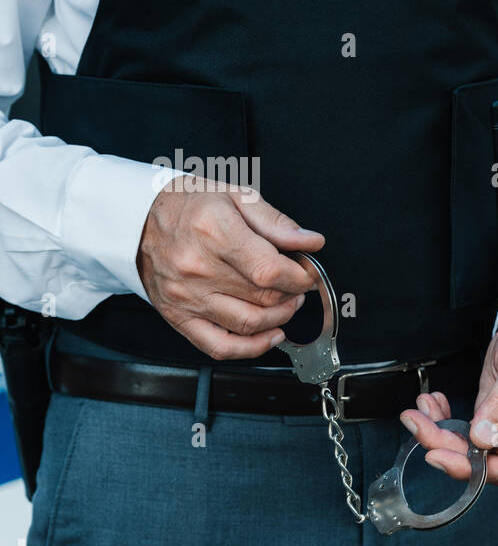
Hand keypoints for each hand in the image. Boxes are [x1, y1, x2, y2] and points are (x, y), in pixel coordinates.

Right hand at [137, 177, 325, 358]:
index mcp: (213, 232)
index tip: (308, 273)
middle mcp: (196, 267)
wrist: (137, 219)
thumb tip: (311, 242)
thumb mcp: (236, 197)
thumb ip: (277, 223)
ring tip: (287, 303)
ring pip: (249, 323)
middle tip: (298, 284)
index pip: (269, 270)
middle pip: (263, 297)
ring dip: (280, 318)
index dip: (300, 277)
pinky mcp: (177, 317)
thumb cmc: (188, 205)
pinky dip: (251, 348)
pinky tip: (270, 336)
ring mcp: (185, 297)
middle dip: (293, 294)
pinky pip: (219, 346)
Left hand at [399, 297, 497, 485]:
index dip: (466, 467)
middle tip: (416, 420)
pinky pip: (470, 430)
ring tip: (423, 406)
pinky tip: (436, 405)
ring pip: (471, 447)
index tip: (434, 452)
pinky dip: (448, 420)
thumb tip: (482, 440)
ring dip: (441, 431)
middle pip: (481, 461)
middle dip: (443, 443)